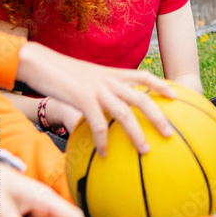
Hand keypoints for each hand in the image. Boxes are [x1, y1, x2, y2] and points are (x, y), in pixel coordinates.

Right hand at [16, 42, 174, 156]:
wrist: (39, 62)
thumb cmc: (62, 72)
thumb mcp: (88, 76)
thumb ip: (103, 87)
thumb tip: (110, 103)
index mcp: (113, 74)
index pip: (144, 76)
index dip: (161, 85)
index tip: (176, 95)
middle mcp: (110, 81)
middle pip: (142, 98)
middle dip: (158, 116)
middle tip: (170, 133)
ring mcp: (98, 90)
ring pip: (125, 113)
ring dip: (136, 133)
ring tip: (145, 150)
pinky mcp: (83, 99)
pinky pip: (98, 124)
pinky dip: (103, 140)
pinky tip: (104, 153)